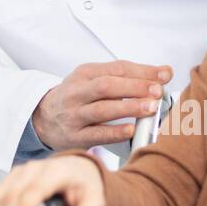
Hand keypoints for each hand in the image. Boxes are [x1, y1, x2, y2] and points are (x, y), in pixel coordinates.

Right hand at [33, 60, 172, 150]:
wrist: (42, 119)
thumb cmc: (76, 98)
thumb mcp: (94, 80)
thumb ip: (127, 77)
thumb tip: (164, 74)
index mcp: (85, 74)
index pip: (116, 68)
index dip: (142, 71)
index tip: (164, 75)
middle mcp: (77, 92)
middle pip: (107, 86)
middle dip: (135, 87)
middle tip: (157, 91)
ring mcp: (74, 115)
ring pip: (102, 109)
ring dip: (128, 108)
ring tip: (150, 108)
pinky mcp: (74, 136)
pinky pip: (96, 134)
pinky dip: (115, 132)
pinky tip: (131, 130)